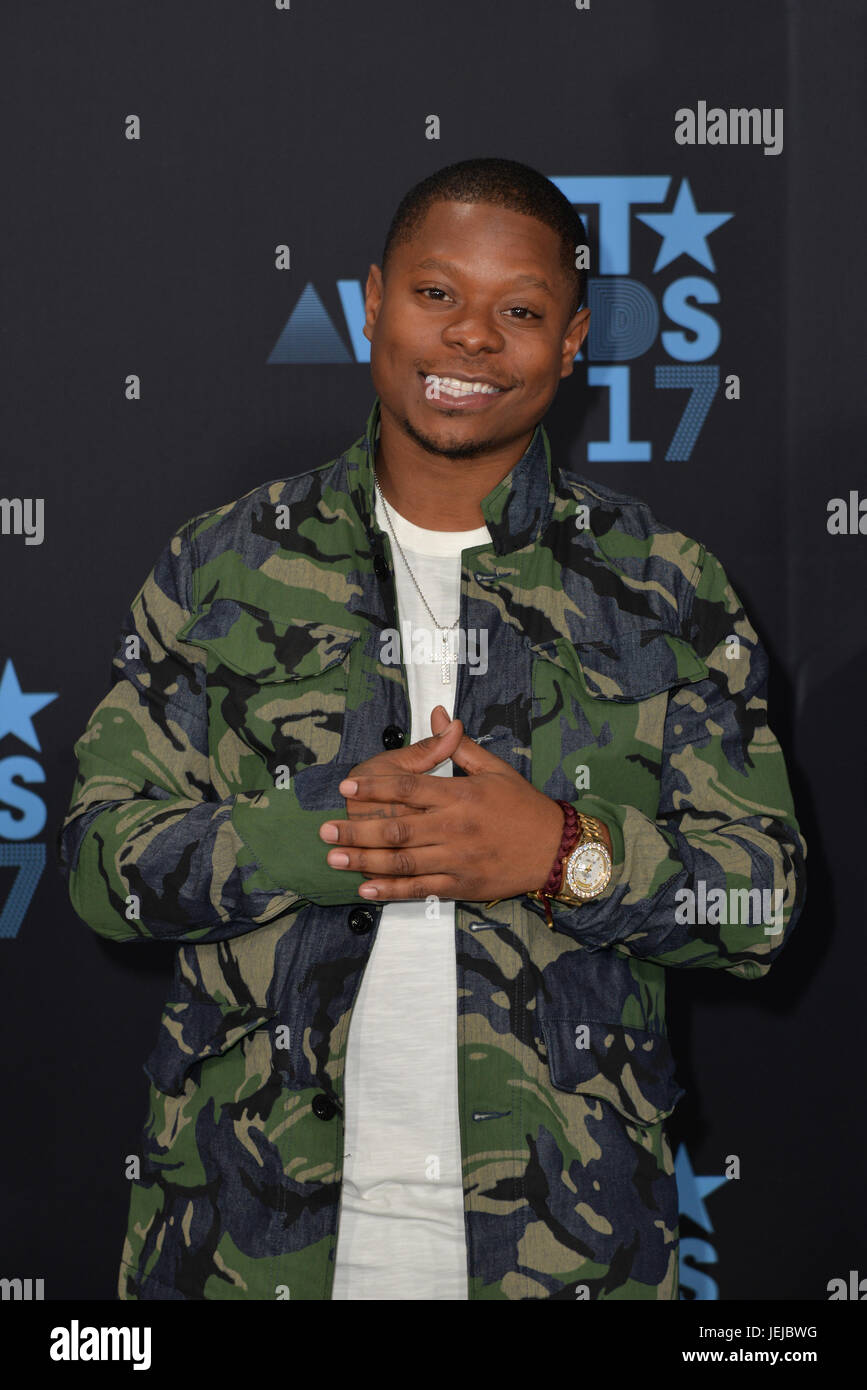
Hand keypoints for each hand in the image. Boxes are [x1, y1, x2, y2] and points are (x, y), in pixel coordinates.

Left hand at [319, 706, 566, 901]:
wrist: (555, 848)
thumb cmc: (522, 805)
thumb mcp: (494, 769)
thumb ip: (459, 746)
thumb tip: (438, 713)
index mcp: (459, 796)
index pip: (408, 788)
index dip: (373, 788)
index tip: (345, 787)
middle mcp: (454, 828)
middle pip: (396, 829)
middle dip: (357, 830)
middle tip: (325, 830)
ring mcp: (456, 860)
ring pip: (403, 862)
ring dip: (364, 862)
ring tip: (334, 858)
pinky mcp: (461, 886)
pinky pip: (420, 890)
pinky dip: (391, 891)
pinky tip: (365, 889)